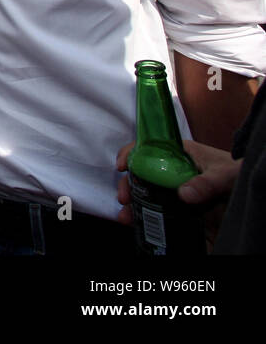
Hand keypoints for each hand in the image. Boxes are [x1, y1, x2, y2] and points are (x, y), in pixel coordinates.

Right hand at [114, 139, 239, 244]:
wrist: (255, 190)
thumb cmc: (237, 173)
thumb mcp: (225, 174)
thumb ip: (206, 183)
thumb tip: (183, 194)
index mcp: (179, 153)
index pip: (148, 147)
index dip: (131, 154)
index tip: (121, 167)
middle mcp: (172, 170)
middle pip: (142, 174)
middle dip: (128, 186)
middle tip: (124, 199)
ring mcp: (175, 189)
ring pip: (147, 194)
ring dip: (133, 204)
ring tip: (127, 217)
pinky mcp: (180, 207)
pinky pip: (159, 210)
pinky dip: (146, 217)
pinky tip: (138, 225)